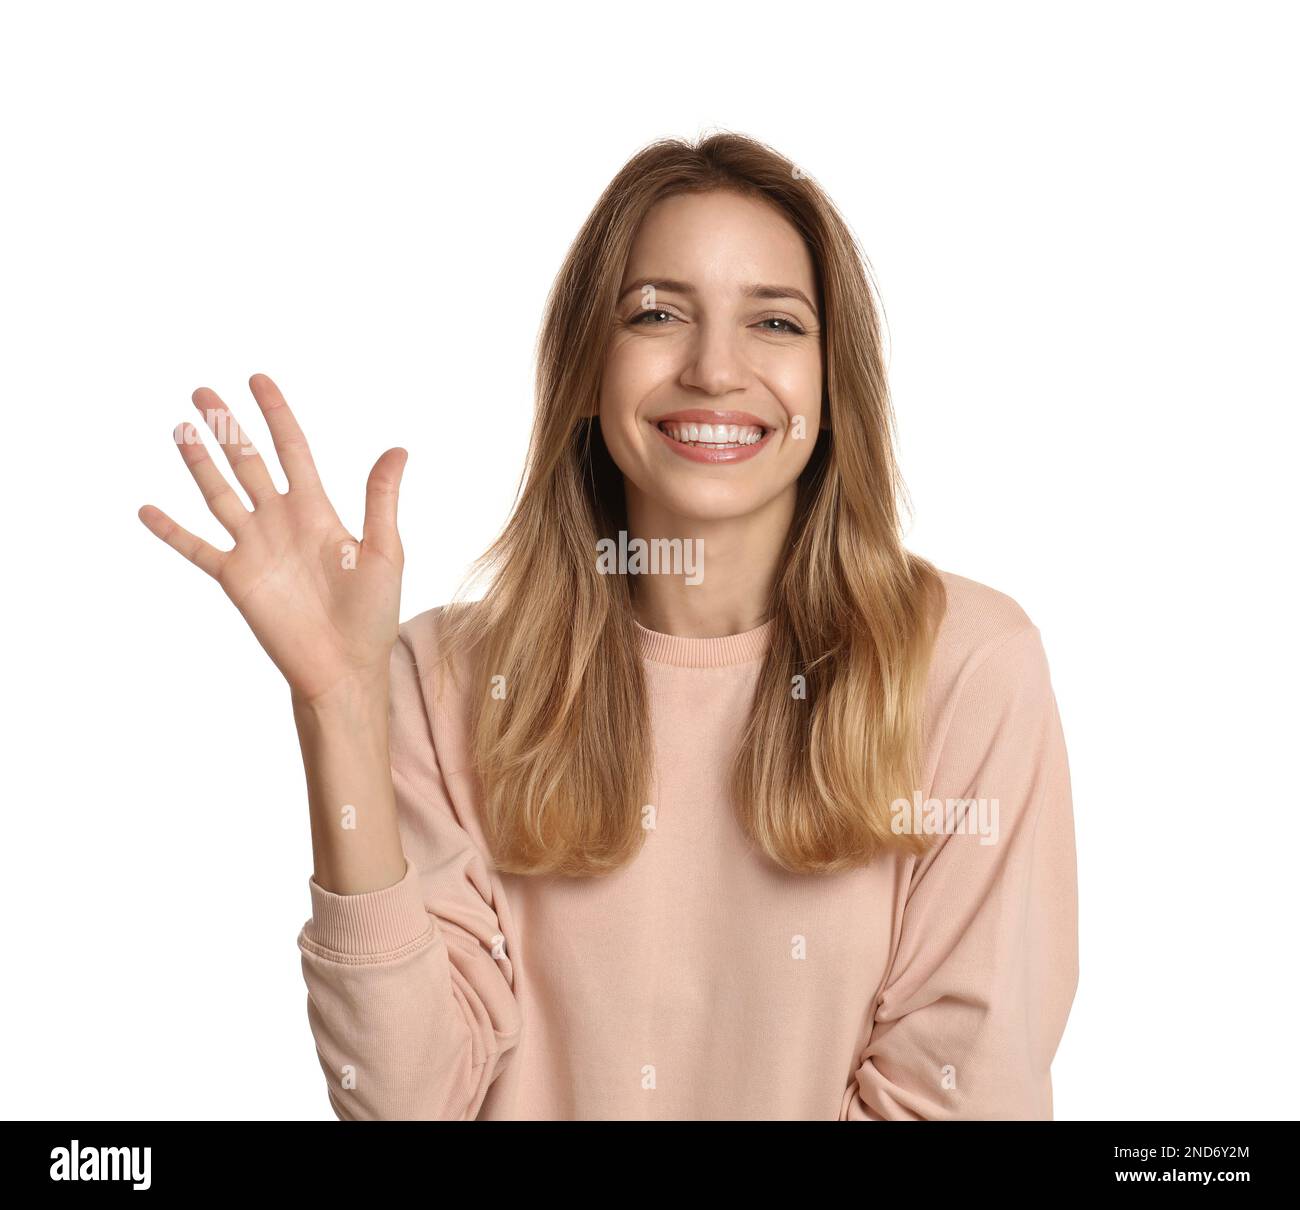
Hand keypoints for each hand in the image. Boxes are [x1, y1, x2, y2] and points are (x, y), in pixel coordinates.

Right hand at [138, 373, 406, 705]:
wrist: (345, 666)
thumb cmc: (372, 613)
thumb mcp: (383, 551)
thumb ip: (380, 499)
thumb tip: (397, 449)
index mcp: (317, 511)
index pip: (293, 450)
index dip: (276, 414)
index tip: (258, 380)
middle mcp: (281, 522)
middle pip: (248, 463)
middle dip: (227, 428)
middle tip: (203, 391)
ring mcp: (255, 548)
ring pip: (219, 494)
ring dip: (199, 463)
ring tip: (179, 428)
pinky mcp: (235, 578)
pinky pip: (197, 548)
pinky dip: (171, 531)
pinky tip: (147, 509)